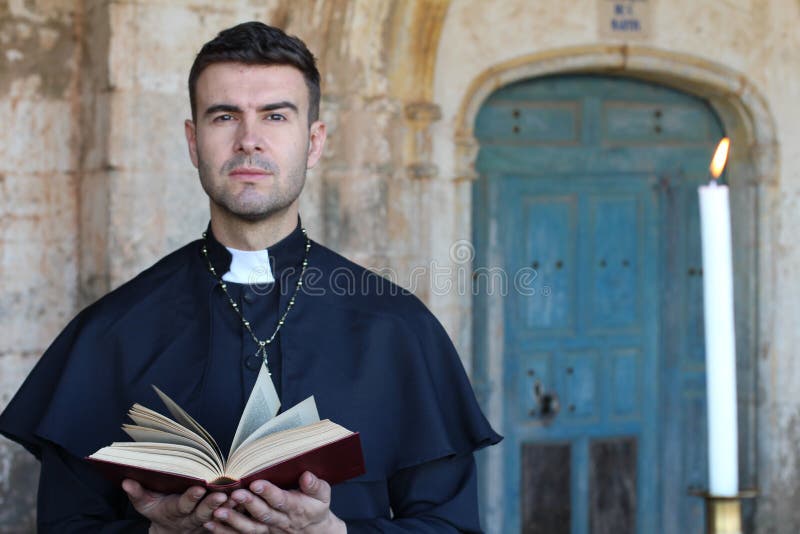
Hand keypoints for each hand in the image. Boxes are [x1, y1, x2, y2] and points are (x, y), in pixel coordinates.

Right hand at [122, 479, 228, 533]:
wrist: (170, 529)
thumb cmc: (157, 509)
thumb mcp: (144, 504)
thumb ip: (137, 493)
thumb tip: (126, 481)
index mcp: (174, 511)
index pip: (184, 505)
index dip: (191, 498)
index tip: (199, 488)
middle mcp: (192, 518)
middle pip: (203, 512)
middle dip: (212, 504)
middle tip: (222, 494)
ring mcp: (205, 520)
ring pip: (218, 515)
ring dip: (228, 506)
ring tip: (237, 496)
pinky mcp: (217, 519)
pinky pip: (228, 515)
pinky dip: (237, 508)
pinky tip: (246, 498)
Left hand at [205, 471, 345, 532]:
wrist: (315, 531)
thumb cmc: (316, 507)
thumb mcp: (323, 495)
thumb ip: (315, 485)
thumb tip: (306, 475)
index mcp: (296, 508)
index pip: (281, 500)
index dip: (268, 492)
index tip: (256, 483)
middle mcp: (281, 521)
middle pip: (263, 514)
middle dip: (248, 504)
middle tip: (235, 494)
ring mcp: (269, 530)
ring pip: (249, 528)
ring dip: (233, 521)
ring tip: (218, 512)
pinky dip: (225, 531)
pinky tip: (210, 524)